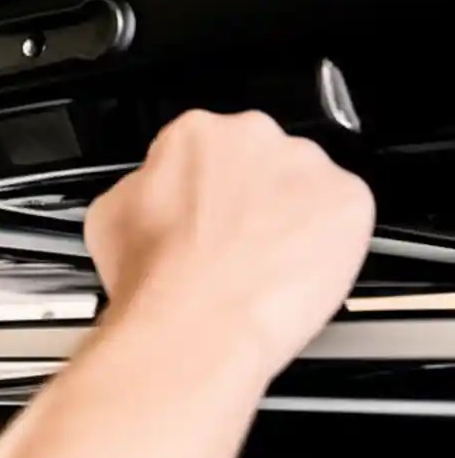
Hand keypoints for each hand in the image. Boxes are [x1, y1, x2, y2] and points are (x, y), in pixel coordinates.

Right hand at [84, 109, 374, 378]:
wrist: (195, 324)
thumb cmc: (154, 280)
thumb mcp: (109, 217)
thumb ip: (141, 188)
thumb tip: (152, 195)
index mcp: (194, 133)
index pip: (203, 148)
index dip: (200, 187)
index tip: (200, 212)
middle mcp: (253, 136)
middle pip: (259, 160)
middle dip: (249, 196)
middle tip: (231, 243)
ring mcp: (305, 166)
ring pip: (304, 186)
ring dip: (290, 217)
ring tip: (263, 266)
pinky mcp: (348, 201)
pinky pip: (345, 215)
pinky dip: (330, 242)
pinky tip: (294, 272)